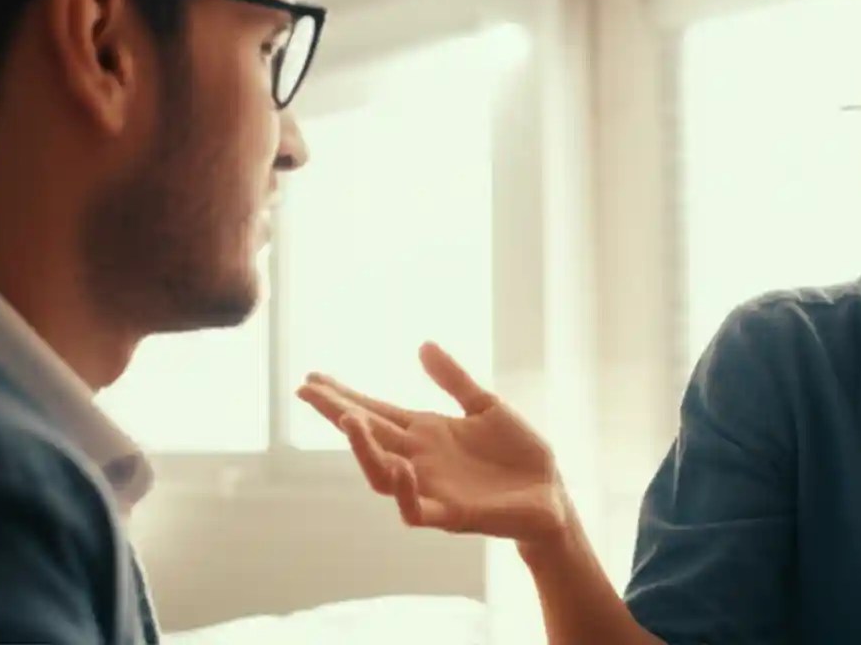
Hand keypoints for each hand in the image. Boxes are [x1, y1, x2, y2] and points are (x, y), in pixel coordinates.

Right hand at [296, 342, 570, 544]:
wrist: (553, 493)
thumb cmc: (518, 453)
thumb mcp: (486, 406)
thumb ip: (453, 380)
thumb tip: (422, 345)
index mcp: (426, 433)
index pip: (375, 411)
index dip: (344, 394)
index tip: (312, 377)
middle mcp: (419, 460)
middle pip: (368, 435)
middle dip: (337, 412)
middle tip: (308, 390)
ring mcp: (431, 489)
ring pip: (381, 475)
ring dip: (363, 450)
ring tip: (348, 419)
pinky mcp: (451, 515)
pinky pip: (415, 510)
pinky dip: (404, 491)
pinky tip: (400, 467)